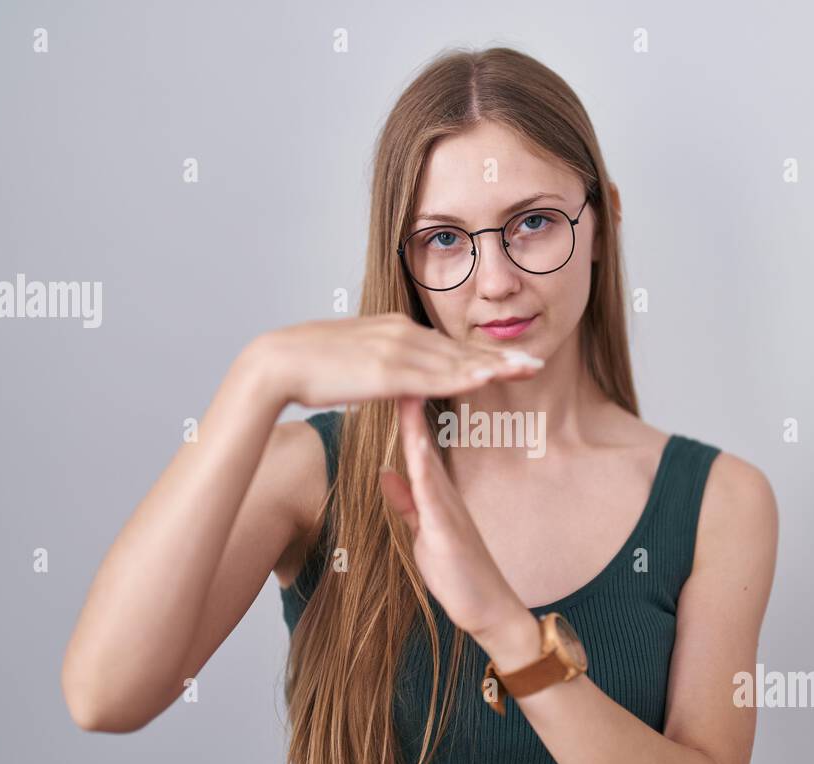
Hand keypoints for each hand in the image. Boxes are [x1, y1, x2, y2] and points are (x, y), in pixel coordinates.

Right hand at [249, 313, 537, 408]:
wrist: (277, 362)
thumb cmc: (310, 368)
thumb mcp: (357, 364)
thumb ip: (383, 369)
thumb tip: (400, 383)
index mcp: (396, 330)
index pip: (449, 346)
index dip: (483, 353)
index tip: (511, 360)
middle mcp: (402, 333)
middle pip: (461, 349)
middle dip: (501, 356)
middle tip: (536, 361)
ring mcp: (396, 350)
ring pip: (455, 360)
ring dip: (494, 364)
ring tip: (527, 368)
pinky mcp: (386, 369)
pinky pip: (434, 375)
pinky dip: (465, 375)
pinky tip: (489, 377)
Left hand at [378, 395, 539, 661]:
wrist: (489, 609)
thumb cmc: (457, 573)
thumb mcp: (423, 531)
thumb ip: (407, 502)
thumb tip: (388, 475)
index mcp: (433, 487)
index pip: (414, 435)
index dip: (399, 403)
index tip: (381, 372)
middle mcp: (441, 488)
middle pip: (424, 432)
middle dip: (414, 396)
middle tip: (396, 355)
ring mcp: (446, 504)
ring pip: (428, 451)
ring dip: (418, 418)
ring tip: (406, 380)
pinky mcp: (448, 526)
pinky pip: (432, 489)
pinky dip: (423, 463)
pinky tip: (414, 440)